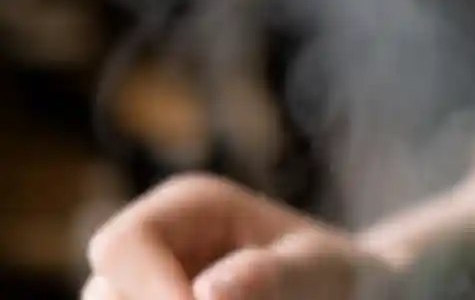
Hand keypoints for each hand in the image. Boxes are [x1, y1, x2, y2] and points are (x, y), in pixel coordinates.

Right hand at [83, 174, 399, 299]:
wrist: (349, 295)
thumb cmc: (337, 273)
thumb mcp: (321, 271)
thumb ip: (272, 277)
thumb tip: (207, 291)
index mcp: (189, 205)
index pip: (121, 245)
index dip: (148, 292)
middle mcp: (155, 242)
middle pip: (104, 294)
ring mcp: (145, 284)